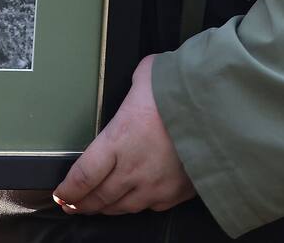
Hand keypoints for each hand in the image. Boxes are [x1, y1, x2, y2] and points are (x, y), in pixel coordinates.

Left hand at [53, 55, 193, 215]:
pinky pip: (152, 206)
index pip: (83, 175)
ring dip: (107, 207)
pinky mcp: (178, 193)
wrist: (223, 111)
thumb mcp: (148, 75)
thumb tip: (142, 79)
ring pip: (123, 206)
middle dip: (82, 203)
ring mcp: (156, 185)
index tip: (61, 193)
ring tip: (98, 205)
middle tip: (73, 204)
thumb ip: (136, 84)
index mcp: (119, 139)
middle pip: (99, 197)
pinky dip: (139, 204)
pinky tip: (135, 199)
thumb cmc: (184, 89)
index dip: (68, 189)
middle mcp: (133, 169)